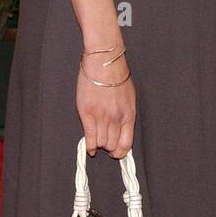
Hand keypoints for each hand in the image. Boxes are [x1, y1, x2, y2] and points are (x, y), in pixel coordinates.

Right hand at [77, 43, 135, 158]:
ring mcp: (101, 116)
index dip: (120, 152)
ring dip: (99, 144)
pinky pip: (89, 137)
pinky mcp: (87, 113)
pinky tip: (90, 147)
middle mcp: (116, 118)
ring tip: (97, 140)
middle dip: (109, 147)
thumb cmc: (117, 77)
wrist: (104, 63)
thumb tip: (122, 130)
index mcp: (129, 115)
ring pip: (101, 142)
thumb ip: (126, 115)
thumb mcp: (129, 98)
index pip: (126, 143)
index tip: (116, 153)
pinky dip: (89, 145)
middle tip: (105, 144)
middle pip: (112, 145)